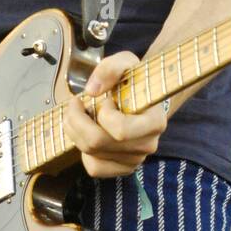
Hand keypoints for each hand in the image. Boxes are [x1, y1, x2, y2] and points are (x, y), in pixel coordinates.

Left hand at [63, 50, 167, 178]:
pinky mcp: (123, 168)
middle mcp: (147, 145)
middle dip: (77, 120)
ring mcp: (135, 160)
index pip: (120, 131)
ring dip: (76, 132)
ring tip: (78, 115)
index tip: (106, 99)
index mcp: (155, 122)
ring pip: (92, 155)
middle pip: (98, 143)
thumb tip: (92, 90)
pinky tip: (88, 134)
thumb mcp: (125, 61)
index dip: (104, 114)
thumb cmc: (134, 80)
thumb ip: (110, 68)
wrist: (142, 95)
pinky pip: (94, 168)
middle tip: (75, 103)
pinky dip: (84, 151)